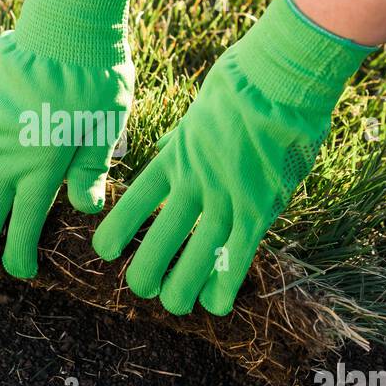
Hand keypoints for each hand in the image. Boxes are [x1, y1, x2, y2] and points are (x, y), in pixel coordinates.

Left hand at [92, 0, 372, 314]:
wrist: (281, 79)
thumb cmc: (243, 84)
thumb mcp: (198, 110)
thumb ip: (184, 139)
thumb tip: (172, 146)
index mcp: (175, 157)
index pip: (133, 203)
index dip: (116, 232)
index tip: (105, 252)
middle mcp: (195, 183)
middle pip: (158, 241)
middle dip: (145, 271)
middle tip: (143, 287)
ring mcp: (227, 198)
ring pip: (194, 258)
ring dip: (181, 288)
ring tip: (174, 305)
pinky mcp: (260, 208)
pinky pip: (239, 256)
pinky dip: (226, 284)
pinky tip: (217, 306)